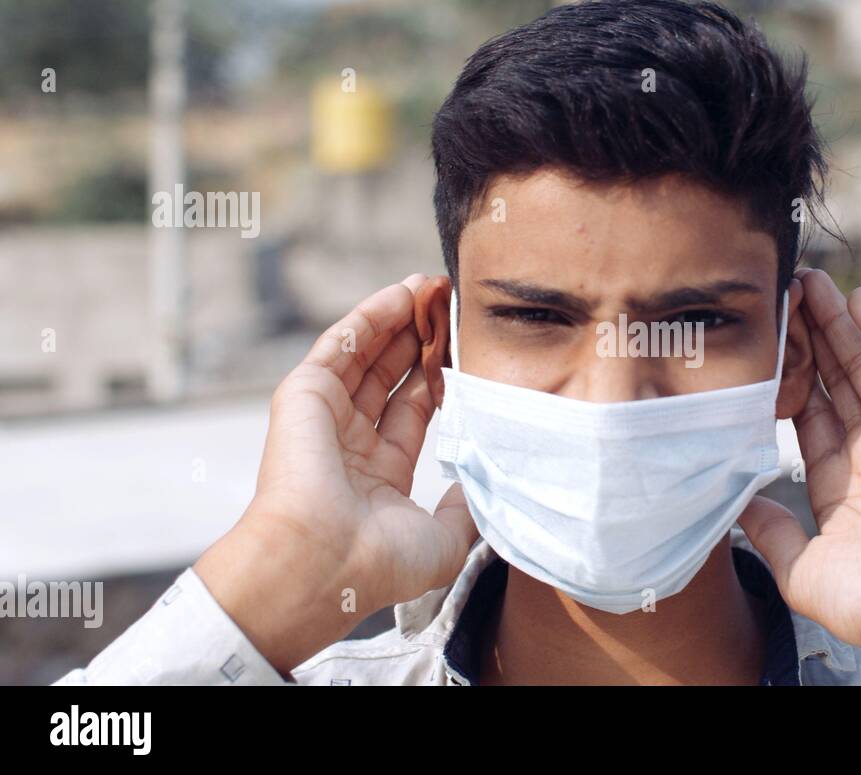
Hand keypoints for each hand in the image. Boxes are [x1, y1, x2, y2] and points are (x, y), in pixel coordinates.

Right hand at [194, 275, 476, 673]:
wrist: (322, 566)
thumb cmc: (379, 564)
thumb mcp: (444, 541)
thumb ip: (466, 508)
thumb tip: (485, 483)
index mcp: (378, 475)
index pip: (413, 410)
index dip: (439, 377)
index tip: (466, 348)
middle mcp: (350, 444)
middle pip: (390, 376)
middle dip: (420, 339)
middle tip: (448, 305)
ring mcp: (324, 418)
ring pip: (366, 354)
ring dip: (397, 318)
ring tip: (430, 287)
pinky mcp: (303, 396)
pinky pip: (341, 344)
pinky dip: (370, 317)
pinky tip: (400, 295)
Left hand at [740, 269, 860, 673]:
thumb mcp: (803, 570)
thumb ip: (770, 532)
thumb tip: (734, 506)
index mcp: (841, 483)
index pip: (806, 416)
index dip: (784, 379)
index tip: (758, 346)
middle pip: (832, 380)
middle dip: (806, 338)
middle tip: (780, 293)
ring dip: (837, 322)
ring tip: (809, 280)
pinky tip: (859, 298)